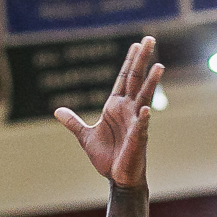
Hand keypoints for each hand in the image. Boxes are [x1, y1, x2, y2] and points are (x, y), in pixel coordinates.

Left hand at [55, 36, 162, 186]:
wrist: (117, 177)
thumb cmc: (107, 157)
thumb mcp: (85, 136)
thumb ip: (73, 122)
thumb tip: (57, 111)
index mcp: (115, 107)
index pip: (124, 79)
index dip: (130, 61)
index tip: (137, 44)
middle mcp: (128, 110)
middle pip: (136, 80)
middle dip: (142, 60)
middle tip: (150, 39)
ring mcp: (135, 123)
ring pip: (144, 99)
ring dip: (151, 83)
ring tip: (159, 66)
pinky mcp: (138, 139)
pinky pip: (141, 127)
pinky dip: (142, 119)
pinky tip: (145, 110)